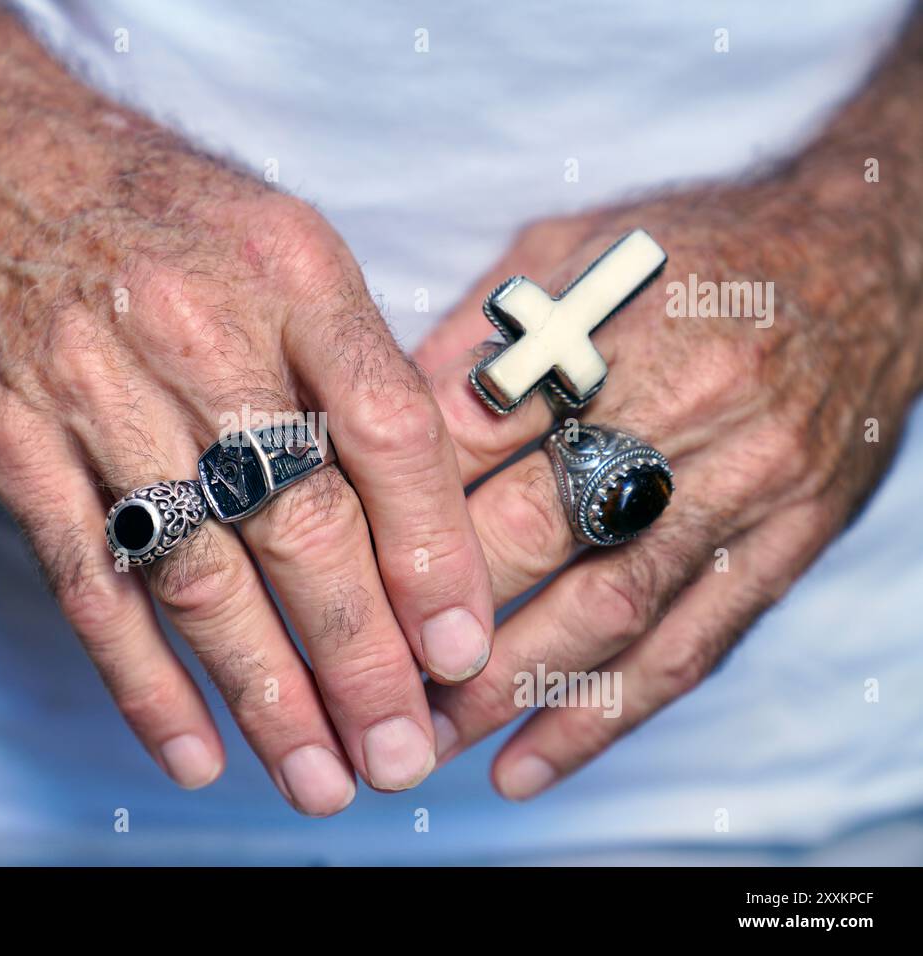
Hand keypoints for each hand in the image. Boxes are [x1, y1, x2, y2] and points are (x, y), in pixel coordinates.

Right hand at [0, 10, 495, 814]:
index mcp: (289, 271)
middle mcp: (194, 328)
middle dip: (360, 655)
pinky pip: (88, 581)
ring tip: (316, 777)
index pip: (387, 433)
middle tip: (399, 755)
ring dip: (264, 691)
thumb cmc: (161, 214)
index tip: (461, 652)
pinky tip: (193, 752)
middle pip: (299, 522)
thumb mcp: (283, 246)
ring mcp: (92, 388)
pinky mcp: (12, 440)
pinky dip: (142, 680)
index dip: (433, 554)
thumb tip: (426, 523)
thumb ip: (353, 367)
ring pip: (197, 570)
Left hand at [415, 173, 922, 797]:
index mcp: (615, 329)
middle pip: (534, 528)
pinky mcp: (783, 544)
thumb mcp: (574, 250)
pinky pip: (690, 645)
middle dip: (435, 610)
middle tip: (356, 672)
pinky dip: (605, 713)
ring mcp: (743, 487)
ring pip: (607, 607)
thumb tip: (380, 414)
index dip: (390, 508)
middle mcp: (684, 412)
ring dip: (508, 687)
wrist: (867, 258)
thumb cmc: (697, 250)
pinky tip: (531, 762)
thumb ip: (479, 334)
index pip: (472, 435)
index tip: (325, 567)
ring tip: (426, 738)